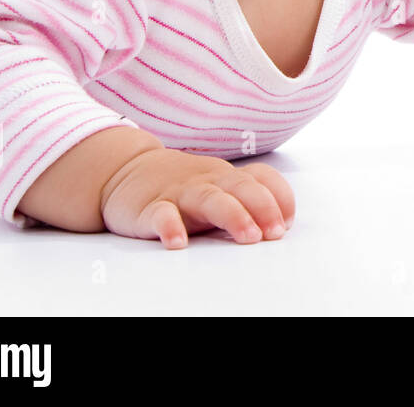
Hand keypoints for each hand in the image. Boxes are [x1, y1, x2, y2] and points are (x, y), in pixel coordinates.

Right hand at [100, 148, 295, 248]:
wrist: (125, 171)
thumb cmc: (183, 184)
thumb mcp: (219, 185)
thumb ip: (248, 198)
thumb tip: (284, 223)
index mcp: (228, 176)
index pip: (262, 177)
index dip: (280, 197)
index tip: (287, 222)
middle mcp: (208, 181)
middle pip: (242, 187)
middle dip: (264, 208)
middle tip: (275, 234)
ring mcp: (180, 192)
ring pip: (210, 199)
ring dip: (233, 216)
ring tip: (249, 237)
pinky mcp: (150, 207)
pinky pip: (162, 214)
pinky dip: (170, 227)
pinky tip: (178, 243)